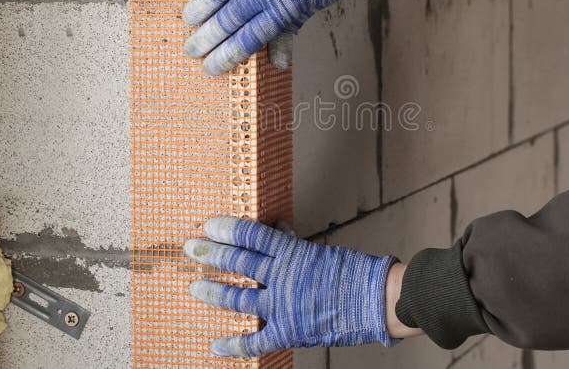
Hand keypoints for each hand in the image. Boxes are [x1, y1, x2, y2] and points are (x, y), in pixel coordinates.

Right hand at [182, 0, 383, 75]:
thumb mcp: (310, 8)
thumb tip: (277, 66)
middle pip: (230, 17)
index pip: (247, 40)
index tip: (208, 68)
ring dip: (203, 5)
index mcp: (284, 9)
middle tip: (190, 50)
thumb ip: (287, 33)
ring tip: (189, 20)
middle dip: (207, 38)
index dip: (225, 56)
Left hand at [184, 217, 397, 356]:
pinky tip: (215, 346)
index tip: (209, 224)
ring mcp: (283, 305)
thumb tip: (278, 227)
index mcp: (292, 253)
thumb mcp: (321, 251)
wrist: (377, 301)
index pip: (252, 236)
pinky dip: (234, 345)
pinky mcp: (288, 330)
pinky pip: (255, 341)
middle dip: (212, 254)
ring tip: (194, 286)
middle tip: (191, 248)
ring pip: (239, 297)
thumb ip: (294, 244)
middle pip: (239, 262)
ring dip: (213, 292)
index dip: (228, 229)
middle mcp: (283, 277)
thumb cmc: (353, 273)